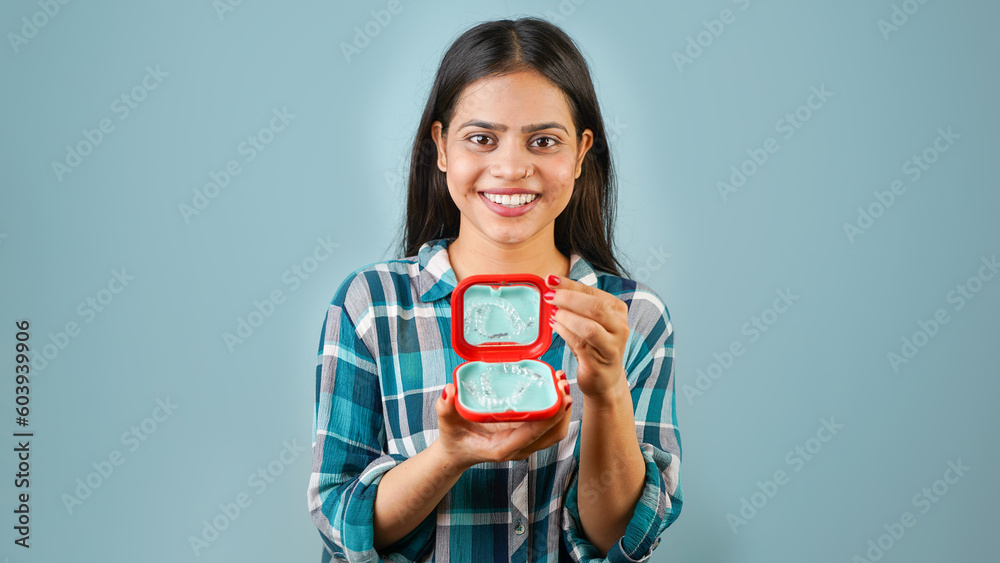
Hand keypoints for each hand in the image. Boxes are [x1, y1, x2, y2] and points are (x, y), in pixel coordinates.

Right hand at [434, 372, 572, 469]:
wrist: (457, 453)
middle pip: (551, 434)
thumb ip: (444, 408)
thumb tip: (449, 389)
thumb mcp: (446, 423)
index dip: (549, 416)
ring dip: (562, 411)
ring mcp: (524, 446)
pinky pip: (549, 429)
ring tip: (562, 383)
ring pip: (554, 433)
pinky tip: (554, 390)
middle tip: (563, 383)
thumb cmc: (454, 438)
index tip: (559, 397)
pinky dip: (556, 412)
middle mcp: (517, 449)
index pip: (532, 433)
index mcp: (501, 448)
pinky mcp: (527, 439)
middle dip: (561, 410)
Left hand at [544, 275, 629, 402]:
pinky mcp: (599, 361)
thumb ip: (575, 305)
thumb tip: (551, 287)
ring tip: (552, 313)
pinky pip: (580, 343)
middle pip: (594, 307)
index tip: (550, 279)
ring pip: (588, 326)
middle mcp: (620, 326)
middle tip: (549, 296)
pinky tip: (555, 326)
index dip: (570, 285)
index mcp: (617, 310)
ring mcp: (612, 345)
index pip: (592, 292)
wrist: (605, 379)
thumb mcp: (588, 320)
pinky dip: (564, 332)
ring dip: (566, 317)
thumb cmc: (593, 345)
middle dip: (568, 298)